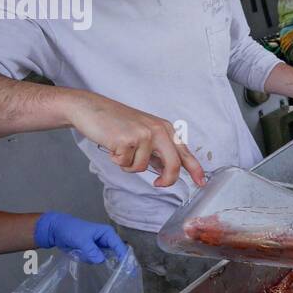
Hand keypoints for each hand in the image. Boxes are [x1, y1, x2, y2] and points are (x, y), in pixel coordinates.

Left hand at [34, 212, 127, 262]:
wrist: (57, 231)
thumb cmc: (71, 230)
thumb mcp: (82, 240)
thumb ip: (92, 250)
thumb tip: (101, 261)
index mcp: (108, 234)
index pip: (120, 247)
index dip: (124, 257)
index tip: (128, 269)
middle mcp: (106, 241)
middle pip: (115, 254)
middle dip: (110, 261)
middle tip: (104, 266)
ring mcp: (100, 248)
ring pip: (103, 259)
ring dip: (93, 259)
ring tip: (81, 253)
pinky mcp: (93, 253)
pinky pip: (94, 261)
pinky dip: (87, 260)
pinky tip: (79, 254)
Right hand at [67, 91, 204, 187]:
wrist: (90, 109)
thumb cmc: (116, 122)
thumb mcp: (143, 133)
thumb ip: (157, 151)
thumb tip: (166, 171)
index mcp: (164, 128)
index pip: (184, 152)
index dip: (195, 169)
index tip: (202, 182)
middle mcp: (158, 130)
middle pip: (173, 164)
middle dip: (167, 179)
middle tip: (158, 184)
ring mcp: (143, 134)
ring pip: (142, 168)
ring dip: (129, 164)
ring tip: (121, 149)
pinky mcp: (127, 140)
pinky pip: (125, 164)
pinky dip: (117, 160)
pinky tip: (112, 145)